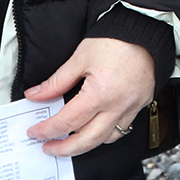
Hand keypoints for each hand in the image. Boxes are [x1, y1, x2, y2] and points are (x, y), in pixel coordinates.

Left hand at [22, 37, 154, 156]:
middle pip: (87, 140)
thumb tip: (36, 95)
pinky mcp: (141, 104)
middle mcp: (117, 106)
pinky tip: (96, 128)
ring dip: (86, 144)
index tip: (35, 132)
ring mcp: (132, 108)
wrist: (144, 30)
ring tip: (70, 141)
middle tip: (48, 147)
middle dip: (64, 149)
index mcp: (100, 94)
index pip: (68, 122)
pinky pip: (122, 129)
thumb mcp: (80, 57)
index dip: (47, 129)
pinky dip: (106, 134)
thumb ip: (57, 81)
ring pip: (107, 139)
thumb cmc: (115, 40)